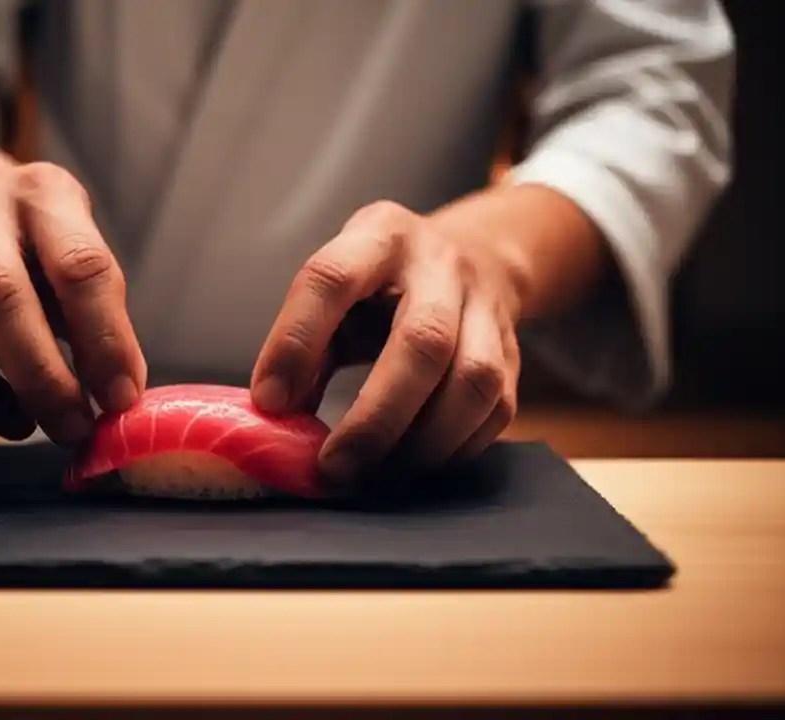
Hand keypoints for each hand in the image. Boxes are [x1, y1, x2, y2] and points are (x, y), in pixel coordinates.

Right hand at [0, 145, 145, 442]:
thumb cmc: (44, 252)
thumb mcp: (84, 261)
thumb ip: (105, 324)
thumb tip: (118, 404)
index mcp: (46, 196)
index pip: (79, 267)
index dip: (105, 342)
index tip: (120, 400)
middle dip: (41, 378)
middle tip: (72, 429)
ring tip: (19, 425)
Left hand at [251, 201, 529, 484]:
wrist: (474, 255)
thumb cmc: (381, 287)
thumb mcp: (336, 294)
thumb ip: (305, 346)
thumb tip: (277, 415)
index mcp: (379, 236)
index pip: (332, 279)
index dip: (296, 341)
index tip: (270, 401)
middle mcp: (440, 265)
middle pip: (423, 342)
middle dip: (375, 418)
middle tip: (335, 467)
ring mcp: (487, 308)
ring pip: (472, 382)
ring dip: (420, 443)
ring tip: (374, 476)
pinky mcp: (514, 353)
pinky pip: (496, 412)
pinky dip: (451, 450)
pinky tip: (412, 466)